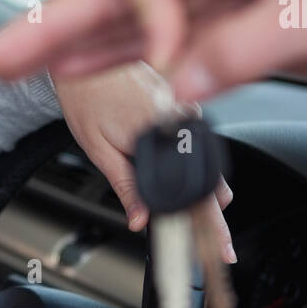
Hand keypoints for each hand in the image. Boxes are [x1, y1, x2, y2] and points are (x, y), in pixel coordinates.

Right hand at [0, 0, 306, 103]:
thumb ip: (240, 49)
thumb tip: (179, 84)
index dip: (144, 13)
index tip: (164, 60)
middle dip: (56, 21)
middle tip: (3, 51)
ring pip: (130, 21)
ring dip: (75, 45)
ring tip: (17, 65)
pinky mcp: (227, 31)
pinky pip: (161, 48)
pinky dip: (122, 63)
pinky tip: (81, 72)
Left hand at [51, 62, 234, 262]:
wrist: (86, 55)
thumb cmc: (86, 96)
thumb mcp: (98, 148)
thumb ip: (125, 185)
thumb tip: (142, 221)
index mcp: (163, 130)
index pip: (196, 190)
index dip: (210, 227)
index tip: (220, 253)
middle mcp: (184, 118)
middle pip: (213, 180)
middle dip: (213, 216)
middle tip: (216, 250)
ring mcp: (190, 111)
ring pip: (210, 165)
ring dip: (205, 193)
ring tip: (203, 227)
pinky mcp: (188, 108)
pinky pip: (200, 147)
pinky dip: (197, 169)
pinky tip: (189, 187)